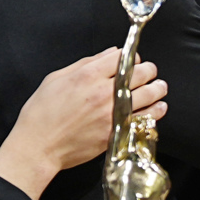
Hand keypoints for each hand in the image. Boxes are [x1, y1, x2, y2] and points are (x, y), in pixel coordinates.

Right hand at [0, 48, 168, 199]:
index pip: (123, 57)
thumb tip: (109, 54)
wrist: (39, 146)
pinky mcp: (118, 132)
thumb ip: (86, 64)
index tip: (134, 60)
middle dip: (149, 70)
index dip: (132, 57)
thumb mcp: (56, 78)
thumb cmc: (41, 113)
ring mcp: (113, 113)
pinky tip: (158, 108)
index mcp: (88, 75)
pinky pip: (145, 119)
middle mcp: (104, 92)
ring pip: (149, 95)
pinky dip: (155, 112)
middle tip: (151, 72)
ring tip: (160, 87)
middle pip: (141, 73)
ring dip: (158, 89)